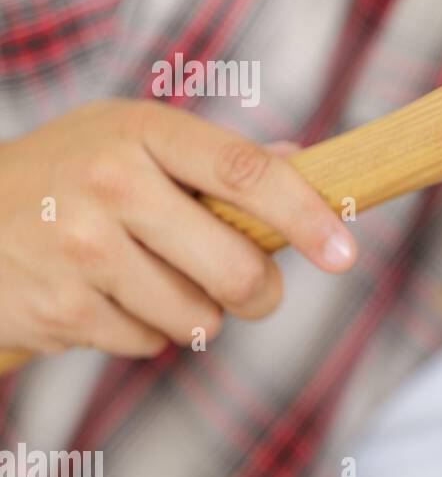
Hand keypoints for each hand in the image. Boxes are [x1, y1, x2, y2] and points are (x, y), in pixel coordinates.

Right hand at [0, 99, 355, 356]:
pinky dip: (141, 332)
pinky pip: (147, 344)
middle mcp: (111, 184)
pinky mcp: (59, 307)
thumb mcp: (132, 139)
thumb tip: (302, 162)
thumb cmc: (69, 174)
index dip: (306, 216)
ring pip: (198, 319)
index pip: (246, 173)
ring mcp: (81, 248)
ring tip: (151, 281)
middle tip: (256, 293)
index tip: (346, 253)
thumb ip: (218, 157)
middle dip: (262, 293)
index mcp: (143, 132)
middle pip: (237, 270)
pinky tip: (104, 298)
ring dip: (193, 314)